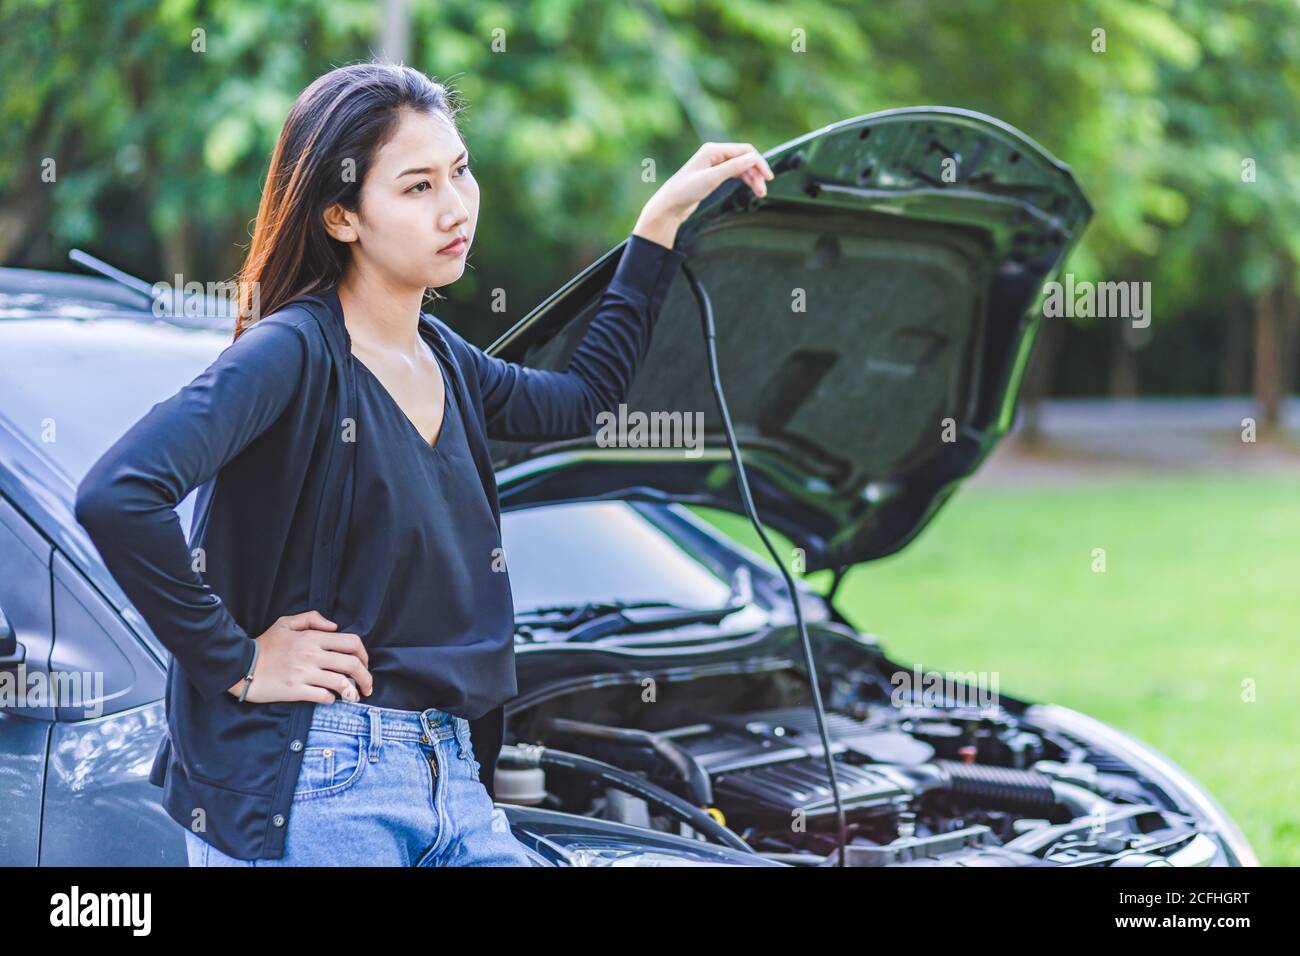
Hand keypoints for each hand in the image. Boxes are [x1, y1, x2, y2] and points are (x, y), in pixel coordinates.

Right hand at [226, 610, 373, 703]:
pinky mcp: (295, 691)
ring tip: (354, 696)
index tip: (364, 664)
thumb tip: (335, 627)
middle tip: (368, 686)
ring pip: (341, 683)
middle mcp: (312, 655)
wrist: (239, 665)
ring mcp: (304, 673)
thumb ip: (312, 618)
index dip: (364, 655)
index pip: (352, 643)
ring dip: (353, 692)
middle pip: (352, 664)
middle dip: (366, 677)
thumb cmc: (265, 645)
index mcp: (312, 638)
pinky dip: (332, 699)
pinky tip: (330, 698)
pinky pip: (323, 696)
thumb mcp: (286, 623)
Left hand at [633, 141, 774, 248]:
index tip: (768, 177)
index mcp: (713, 150)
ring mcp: (714, 164)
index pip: (744, 150)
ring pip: (741, 167)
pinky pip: (735, 174)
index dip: (759, 162)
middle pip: (744, 159)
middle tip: (763, 190)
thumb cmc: (685, 191)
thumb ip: (732, 168)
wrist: (670, 206)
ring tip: (760, 194)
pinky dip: (745, 180)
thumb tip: (753, 158)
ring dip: (752, 179)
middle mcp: (714, 154)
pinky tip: (751, 189)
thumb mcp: (711, 179)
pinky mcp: (714, 175)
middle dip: (756, 173)